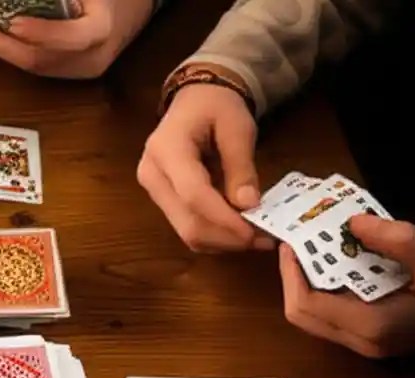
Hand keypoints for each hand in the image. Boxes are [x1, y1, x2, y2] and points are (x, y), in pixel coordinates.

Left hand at [0, 0, 152, 78]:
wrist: (127, 13)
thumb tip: (18, 0)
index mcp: (103, 29)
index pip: (73, 38)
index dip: (43, 33)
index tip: (13, 23)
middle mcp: (91, 58)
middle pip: (42, 59)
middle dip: (3, 45)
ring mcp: (78, 71)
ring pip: (33, 67)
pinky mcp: (67, 74)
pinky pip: (35, 66)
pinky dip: (10, 52)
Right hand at [138, 81, 268, 251]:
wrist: (194, 100)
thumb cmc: (216, 106)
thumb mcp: (237, 126)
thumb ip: (241, 165)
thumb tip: (249, 205)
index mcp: (166, 149)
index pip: (193, 194)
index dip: (224, 218)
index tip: (254, 231)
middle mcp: (151, 175)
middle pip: (187, 221)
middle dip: (226, 236)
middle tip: (263, 239)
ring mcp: (153, 191)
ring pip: (186, 231)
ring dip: (222, 241)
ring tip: (255, 236)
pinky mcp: (162, 201)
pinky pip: (187, 227)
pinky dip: (215, 236)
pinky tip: (237, 230)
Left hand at [280, 216, 414, 357]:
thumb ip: (398, 241)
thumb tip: (353, 222)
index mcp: (371, 326)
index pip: (306, 305)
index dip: (290, 273)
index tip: (291, 242)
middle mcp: (361, 341)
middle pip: (303, 315)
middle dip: (294, 278)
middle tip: (299, 242)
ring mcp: (366, 343)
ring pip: (317, 316)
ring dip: (310, 283)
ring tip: (316, 247)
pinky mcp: (373, 337)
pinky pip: (335, 314)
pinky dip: (329, 289)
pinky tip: (342, 262)